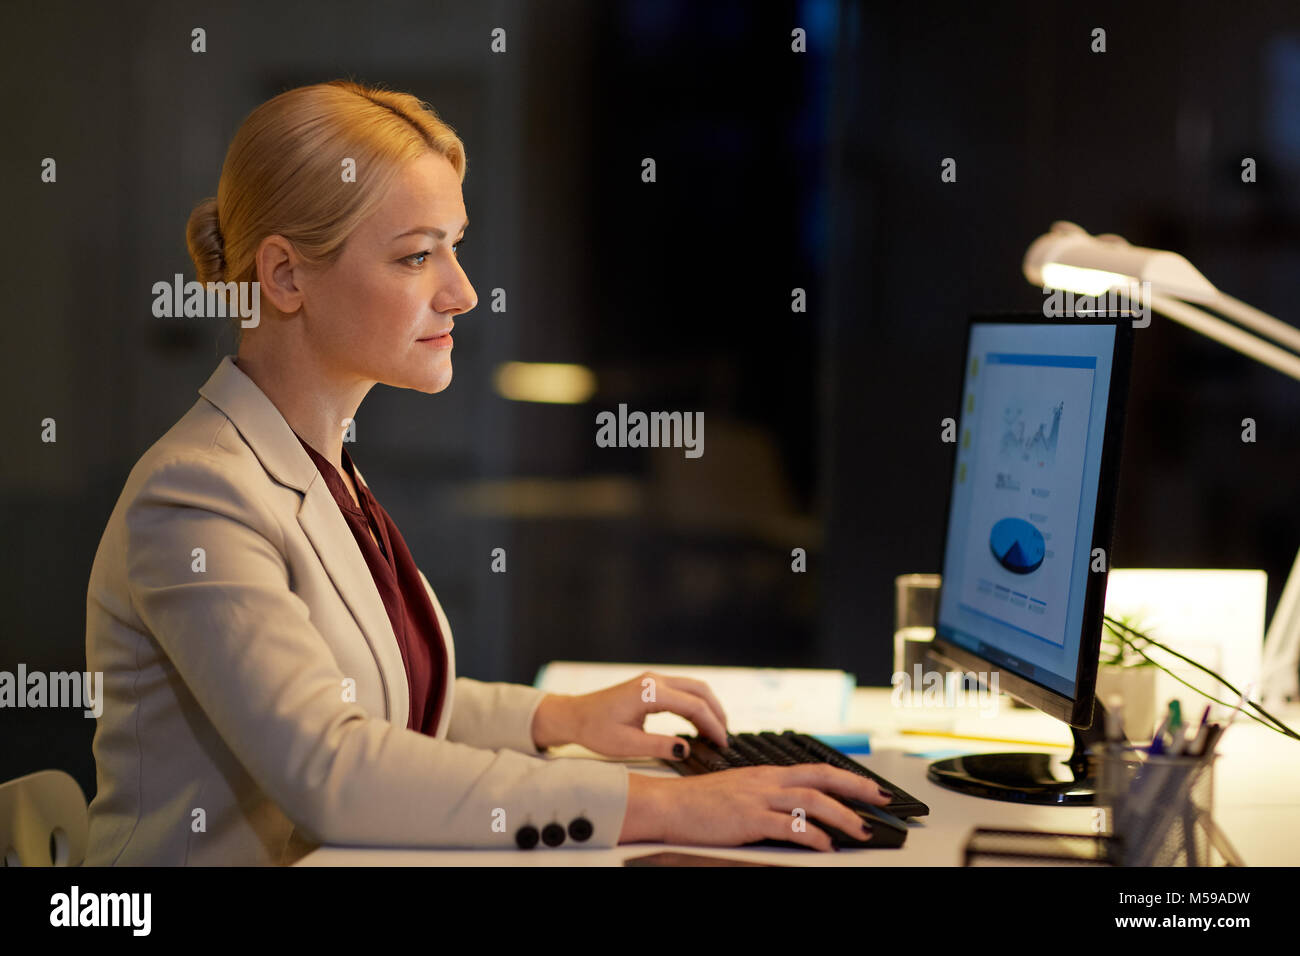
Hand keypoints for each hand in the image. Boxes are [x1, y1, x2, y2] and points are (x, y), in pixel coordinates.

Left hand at [536, 671, 729, 758]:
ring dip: (708, 708)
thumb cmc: (595, 730)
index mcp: (650, 692)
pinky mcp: (651, 685)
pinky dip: (696, 705)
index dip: (712, 726)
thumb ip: (659, 746)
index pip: (694, 706)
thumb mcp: (627, 744)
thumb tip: (686, 750)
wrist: (575, 716)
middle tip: (724, 738)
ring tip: (715, 734)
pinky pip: (682, 691)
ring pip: (694, 688)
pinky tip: (698, 725)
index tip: (722, 745)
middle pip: (700, 691)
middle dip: (717, 713)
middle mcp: (655, 680)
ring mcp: (653, 680)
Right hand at [622, 764, 892, 851]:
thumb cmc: (700, 802)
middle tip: (883, 799)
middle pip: (822, 778)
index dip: (848, 777)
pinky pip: (788, 825)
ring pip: (812, 800)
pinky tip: (825, 845)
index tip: (871, 787)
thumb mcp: (741, 792)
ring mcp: (758, 798)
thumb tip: (798, 812)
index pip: (817, 770)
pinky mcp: (748, 818)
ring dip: (842, 815)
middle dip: (857, 788)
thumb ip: (769, 798)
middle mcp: (767, 781)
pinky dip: (811, 835)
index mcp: (767, 774)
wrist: (669, 805)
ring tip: (862, 830)